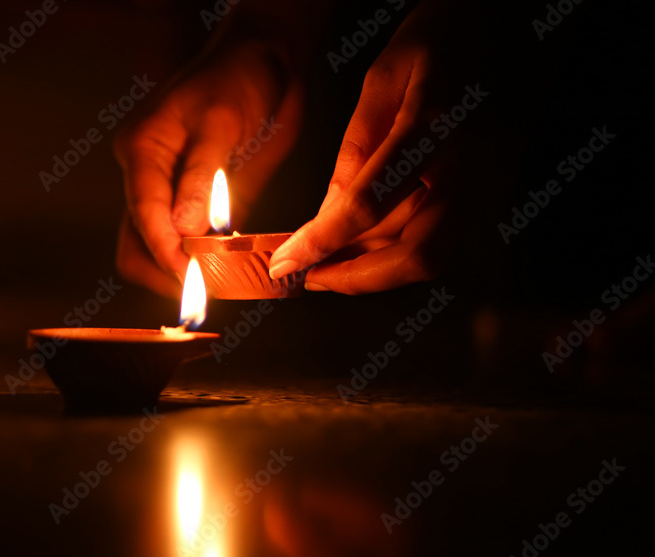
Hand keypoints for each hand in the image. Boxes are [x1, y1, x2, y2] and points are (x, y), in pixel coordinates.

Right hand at [115, 41, 302, 296]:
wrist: (264, 56)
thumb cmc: (242, 76)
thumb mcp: (223, 122)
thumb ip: (202, 177)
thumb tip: (183, 231)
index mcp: (142, 148)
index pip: (144, 215)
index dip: (166, 254)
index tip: (194, 283)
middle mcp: (144, 171)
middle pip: (134, 242)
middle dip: (164, 272)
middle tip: (206, 292)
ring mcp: (164, 185)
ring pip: (152, 247)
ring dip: (179, 271)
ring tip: (218, 285)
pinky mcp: (189, 195)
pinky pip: (181, 239)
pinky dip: (197, 260)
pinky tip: (224, 268)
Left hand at [269, 0, 525, 293]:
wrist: (522, 19)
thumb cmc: (447, 35)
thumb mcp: (384, 77)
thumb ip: (357, 148)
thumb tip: (328, 213)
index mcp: (432, 126)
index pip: (367, 206)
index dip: (320, 244)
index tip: (285, 264)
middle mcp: (469, 165)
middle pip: (416, 256)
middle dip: (356, 279)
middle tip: (311, 275)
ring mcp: (493, 183)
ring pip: (436, 258)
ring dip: (380, 273)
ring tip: (333, 261)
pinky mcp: (500, 192)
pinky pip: (448, 241)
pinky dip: (404, 253)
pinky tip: (372, 242)